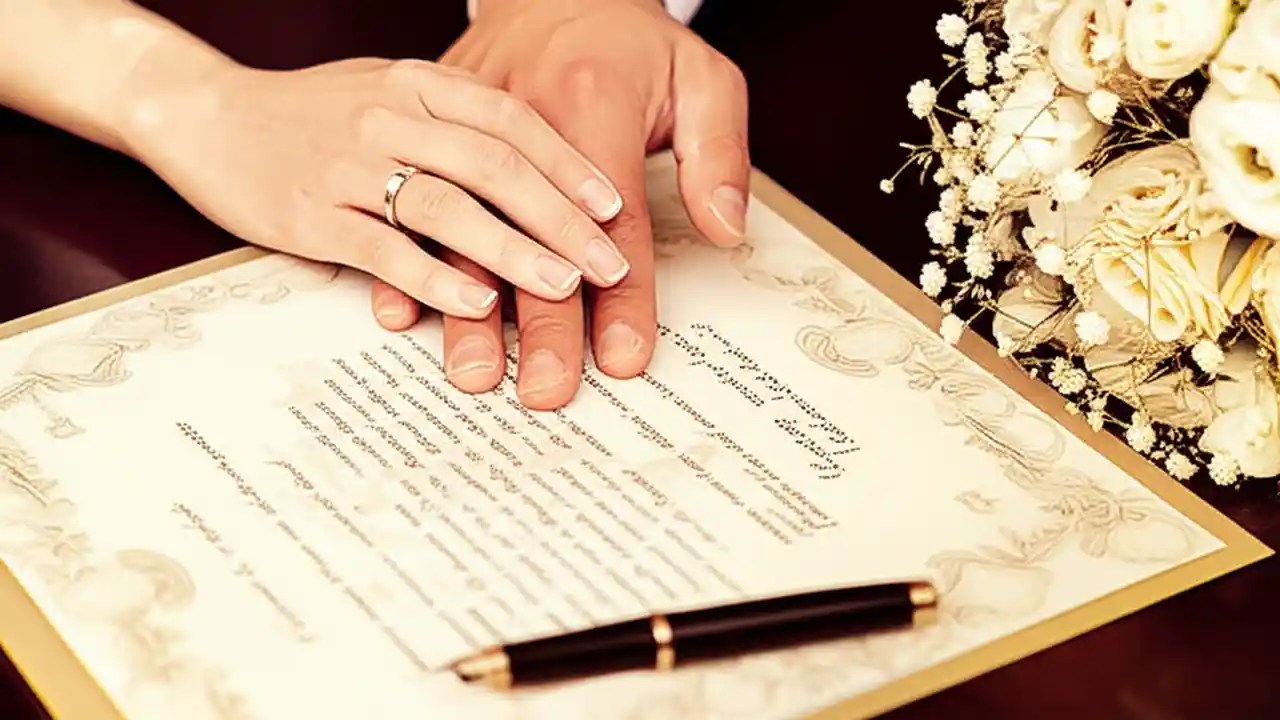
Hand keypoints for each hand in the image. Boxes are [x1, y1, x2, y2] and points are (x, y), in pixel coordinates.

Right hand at [119, 56, 632, 318]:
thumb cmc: (313, 110)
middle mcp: (386, 116)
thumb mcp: (389, 89)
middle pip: (491, 165)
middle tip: (606, 262)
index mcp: (415, 82)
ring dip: (510, 250)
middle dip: (559, 218)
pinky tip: (478, 302)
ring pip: (444, 207)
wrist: (205, 115)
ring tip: (560, 286)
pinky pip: (384, 250)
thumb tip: (534, 163)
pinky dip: (435, 278)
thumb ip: (454, 120)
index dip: (566, 163)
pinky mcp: (310, 214)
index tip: (612, 205)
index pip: (509, 118)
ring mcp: (346, 165)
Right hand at [370, 0, 749, 408]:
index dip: (618, 289)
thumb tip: (723, 229)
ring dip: (469, 297)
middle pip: (517, 216)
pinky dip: (403, 266)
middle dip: (539, 310)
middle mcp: (493, 98)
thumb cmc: (614, 40)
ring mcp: (419, 116)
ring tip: (487, 365)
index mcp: (580, 91)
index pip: (607, 211)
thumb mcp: (694, 75)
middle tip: (551, 381)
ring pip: (444, 213)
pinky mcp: (374, 133)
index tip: (623, 353)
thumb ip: (715, 150)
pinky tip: (416, 315)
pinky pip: (386, 203)